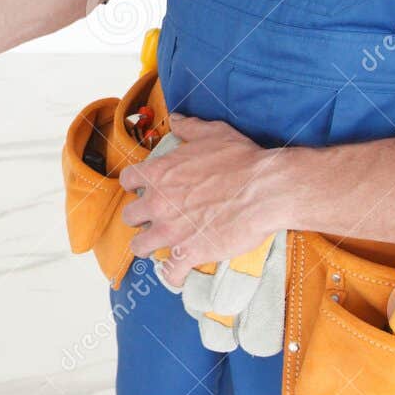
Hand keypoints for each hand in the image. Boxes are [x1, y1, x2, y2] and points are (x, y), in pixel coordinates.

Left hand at [120, 114, 291, 287]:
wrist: (266, 190)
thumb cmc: (242, 160)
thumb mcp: (214, 133)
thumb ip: (189, 127)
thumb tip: (176, 119)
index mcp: (159, 173)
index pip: (128, 180)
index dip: (135, 186)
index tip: (143, 190)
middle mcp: (158, 203)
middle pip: (129, 216)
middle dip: (141, 218)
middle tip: (156, 219)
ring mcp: (170, 231)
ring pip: (139, 246)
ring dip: (149, 246)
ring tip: (161, 246)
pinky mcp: (188, 253)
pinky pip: (169, 272)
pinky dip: (173, 274)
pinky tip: (180, 272)